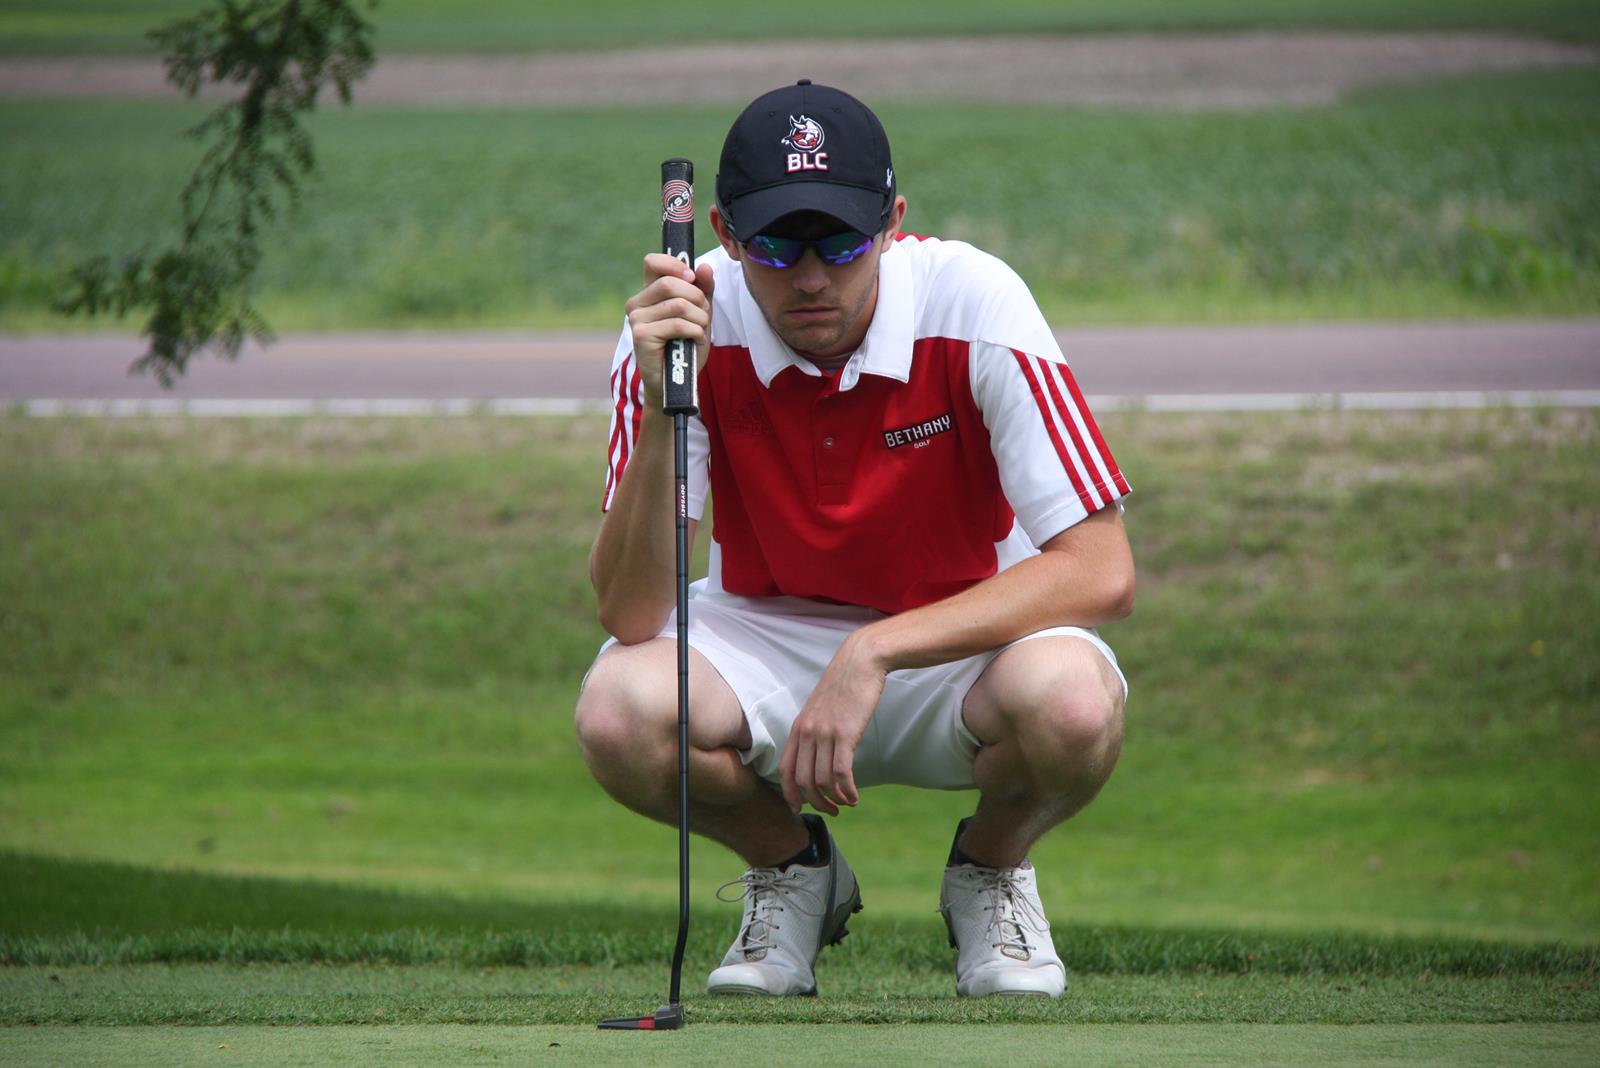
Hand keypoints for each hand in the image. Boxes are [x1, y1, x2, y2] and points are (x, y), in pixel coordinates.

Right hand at [624, 253, 714, 404]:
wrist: (675, 384)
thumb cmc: (685, 348)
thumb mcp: (699, 315)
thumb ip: (702, 291)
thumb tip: (704, 267)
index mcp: (649, 293)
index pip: (653, 262)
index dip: (674, 264)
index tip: (692, 278)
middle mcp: (638, 303)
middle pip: (671, 282)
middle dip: (697, 298)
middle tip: (703, 316)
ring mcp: (636, 319)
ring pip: (678, 304)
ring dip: (700, 319)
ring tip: (700, 332)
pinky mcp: (641, 335)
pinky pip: (677, 324)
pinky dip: (695, 333)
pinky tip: (695, 342)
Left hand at [780, 634, 886, 816]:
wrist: (860, 662)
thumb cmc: (844, 686)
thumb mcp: (821, 709)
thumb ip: (814, 730)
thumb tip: (817, 756)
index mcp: (798, 727)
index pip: (785, 770)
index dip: (790, 794)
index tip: (800, 808)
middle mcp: (807, 732)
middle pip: (803, 781)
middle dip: (816, 802)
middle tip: (832, 811)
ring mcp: (824, 733)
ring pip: (822, 780)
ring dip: (835, 799)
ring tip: (847, 804)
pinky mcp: (845, 733)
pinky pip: (841, 773)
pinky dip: (847, 791)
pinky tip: (855, 796)